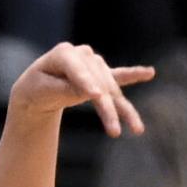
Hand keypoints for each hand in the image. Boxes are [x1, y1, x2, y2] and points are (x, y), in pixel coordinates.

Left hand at [10, 42, 154, 137]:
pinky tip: (150, 73)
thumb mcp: (42, 90)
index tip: (97, 96)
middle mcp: (83, 55)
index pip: (78, 70)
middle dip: (107, 108)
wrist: (36, 88)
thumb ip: (64, 89)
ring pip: (112, 88)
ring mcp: (94, 64)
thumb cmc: (36, 88)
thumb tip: (93, 92)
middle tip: (114, 133)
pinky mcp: (101, 75)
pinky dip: (134, 75)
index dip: (86, 83)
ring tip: (138, 130)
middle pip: (99, 84)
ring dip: (124, 110)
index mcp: (63, 53)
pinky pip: (120, 75)